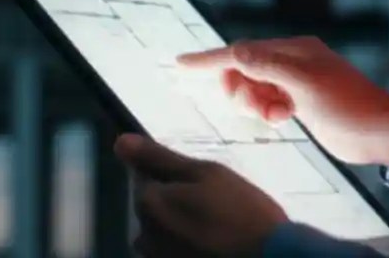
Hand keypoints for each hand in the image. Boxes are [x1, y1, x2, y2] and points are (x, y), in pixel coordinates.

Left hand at [115, 133, 286, 257]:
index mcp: (149, 203)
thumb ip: (159, 158)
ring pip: (163, 232)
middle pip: (153, 208)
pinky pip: (174, 251)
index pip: (147, 177)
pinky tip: (213, 244)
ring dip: (181, 226)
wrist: (268, 257)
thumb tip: (120, 141)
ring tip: (217, 227)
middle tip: (215, 204)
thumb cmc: (239, 211)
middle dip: (176, 203)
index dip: (175, 177)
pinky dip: (188, 245)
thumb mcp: (205, 173)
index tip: (204, 184)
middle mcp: (144, 234)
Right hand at [177, 36, 388, 165]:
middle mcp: (291, 61)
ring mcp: (293, 82)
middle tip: (260, 108)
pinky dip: (265, 111)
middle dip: (241, 91)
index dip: (210, 59)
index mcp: (293, 49)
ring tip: (278, 115)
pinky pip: (265, 102)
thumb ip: (269, 67)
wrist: (378, 132)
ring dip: (255, 105)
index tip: (181, 64)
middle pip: (242, 71)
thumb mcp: (306, 84)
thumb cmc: (348, 105)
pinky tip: (283, 119)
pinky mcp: (297, 102)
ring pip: (252, 89)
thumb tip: (236, 52)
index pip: (242, 51)